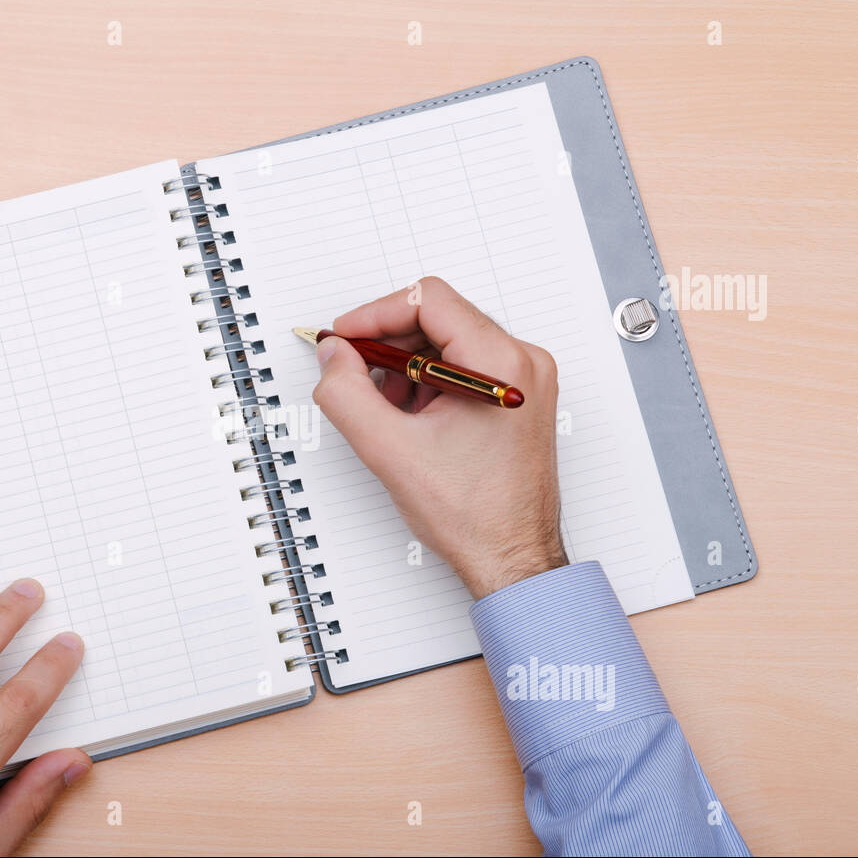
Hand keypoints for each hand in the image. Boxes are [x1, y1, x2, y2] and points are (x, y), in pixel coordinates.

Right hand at [311, 276, 567, 598]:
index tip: (345, 338)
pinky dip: (428, 385)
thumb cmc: (474, 516)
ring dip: (406, 369)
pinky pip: (463, 368)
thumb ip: (346, 392)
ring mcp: (524, 381)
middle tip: (355, 375)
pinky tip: (412, 420)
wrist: (511, 558)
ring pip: (448, 344)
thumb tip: (332, 355)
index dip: (375, 314)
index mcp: (501, 363)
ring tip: (389, 411)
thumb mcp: (389, 450)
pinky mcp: (516, 398)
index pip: (429, 300)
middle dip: (389, 347)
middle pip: (438, 319)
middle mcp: (522, 363)